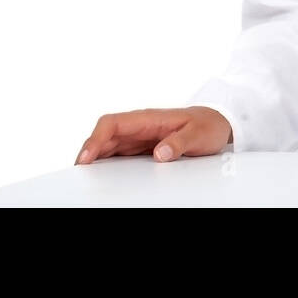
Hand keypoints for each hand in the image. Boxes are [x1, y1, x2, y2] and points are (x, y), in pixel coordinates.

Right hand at [75, 106, 232, 164]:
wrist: (218, 122)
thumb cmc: (207, 125)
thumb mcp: (198, 134)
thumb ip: (179, 143)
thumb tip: (159, 154)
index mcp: (148, 118)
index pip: (112, 123)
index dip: (95, 139)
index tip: (87, 157)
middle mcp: (139, 126)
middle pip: (104, 136)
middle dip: (88, 152)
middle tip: (79, 175)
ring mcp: (139, 137)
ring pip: (108, 145)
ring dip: (95, 158)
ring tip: (85, 179)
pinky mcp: (142, 147)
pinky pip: (118, 153)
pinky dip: (106, 163)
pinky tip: (102, 177)